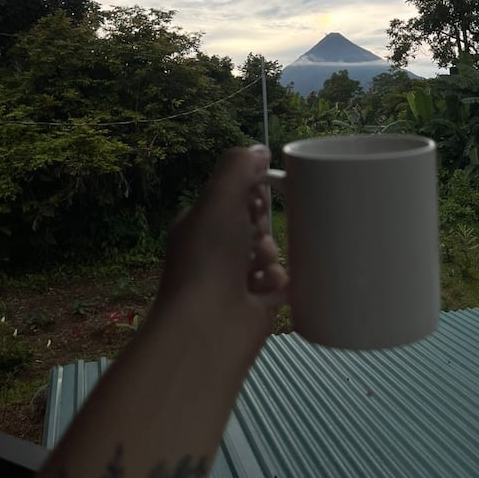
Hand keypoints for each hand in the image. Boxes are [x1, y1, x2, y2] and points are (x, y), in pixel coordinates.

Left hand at [157, 146, 287, 343]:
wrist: (208, 328)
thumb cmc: (209, 258)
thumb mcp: (218, 200)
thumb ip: (238, 168)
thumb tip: (259, 149)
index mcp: (198, 226)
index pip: (232, 198)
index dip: (250, 194)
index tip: (257, 198)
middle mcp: (213, 252)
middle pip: (254, 224)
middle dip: (261, 226)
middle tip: (254, 236)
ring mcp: (234, 281)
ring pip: (268, 252)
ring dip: (269, 255)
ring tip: (259, 268)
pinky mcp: (256, 306)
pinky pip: (279, 282)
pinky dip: (277, 282)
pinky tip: (268, 289)